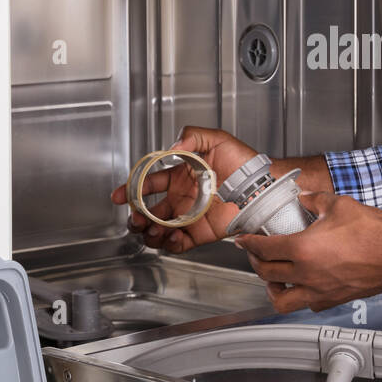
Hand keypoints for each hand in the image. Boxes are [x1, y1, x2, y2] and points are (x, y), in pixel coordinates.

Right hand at [110, 126, 257, 252]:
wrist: (261, 185)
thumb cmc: (243, 161)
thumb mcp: (216, 139)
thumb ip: (192, 137)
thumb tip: (172, 147)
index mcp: (179, 176)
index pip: (149, 184)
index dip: (131, 189)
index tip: (120, 195)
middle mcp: (181, 198)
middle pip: (148, 212)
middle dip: (136, 218)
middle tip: (136, 219)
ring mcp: (189, 217)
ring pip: (158, 231)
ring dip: (150, 233)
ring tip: (153, 230)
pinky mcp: (200, 233)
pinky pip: (178, 244)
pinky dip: (170, 244)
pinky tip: (171, 236)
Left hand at [236, 192, 381, 312]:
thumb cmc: (374, 234)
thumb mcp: (339, 205)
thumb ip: (314, 200)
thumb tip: (304, 198)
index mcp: (303, 249)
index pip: (264, 249)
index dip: (249, 243)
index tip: (244, 240)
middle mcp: (307, 274)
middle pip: (267, 274)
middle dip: (256, 263)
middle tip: (255, 254)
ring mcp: (319, 291)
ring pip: (282, 300)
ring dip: (272, 289)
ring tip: (273, 279)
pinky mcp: (333, 300)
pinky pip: (306, 304)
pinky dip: (299, 297)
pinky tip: (303, 285)